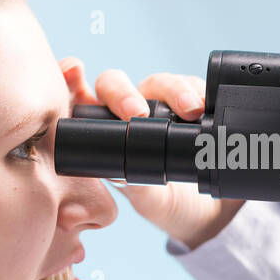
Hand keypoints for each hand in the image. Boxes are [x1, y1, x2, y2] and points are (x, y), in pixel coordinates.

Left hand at [59, 58, 243, 249]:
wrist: (207, 208)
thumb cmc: (166, 202)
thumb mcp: (149, 201)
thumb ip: (137, 187)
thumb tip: (126, 174)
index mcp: (103, 134)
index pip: (79, 100)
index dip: (71, 80)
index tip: (74, 70)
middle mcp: (127, 113)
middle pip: (116, 85)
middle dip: (124, 93)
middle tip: (138, 115)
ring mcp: (159, 105)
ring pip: (158, 82)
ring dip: (174, 90)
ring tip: (190, 109)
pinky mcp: (191, 101)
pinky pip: (193, 86)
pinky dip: (199, 91)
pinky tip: (206, 103)